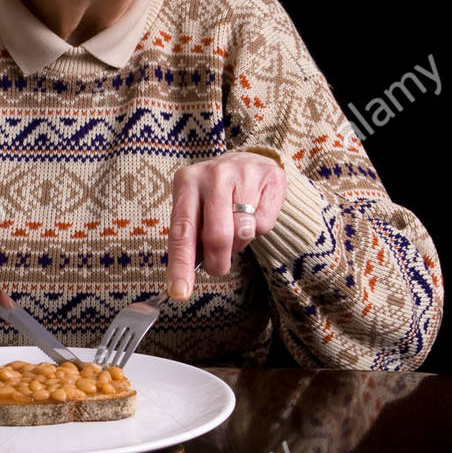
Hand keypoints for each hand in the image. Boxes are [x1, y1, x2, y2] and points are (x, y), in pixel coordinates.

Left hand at [166, 152, 285, 299]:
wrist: (250, 160)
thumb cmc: (215, 194)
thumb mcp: (195, 207)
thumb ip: (191, 237)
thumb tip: (184, 277)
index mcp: (187, 182)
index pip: (182, 231)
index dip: (180, 265)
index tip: (180, 292)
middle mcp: (214, 174)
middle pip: (217, 236)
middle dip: (218, 262)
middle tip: (219, 268)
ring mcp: (244, 173)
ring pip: (243, 232)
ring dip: (240, 243)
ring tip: (236, 227)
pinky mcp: (271, 178)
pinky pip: (264, 224)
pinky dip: (259, 229)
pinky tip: (254, 212)